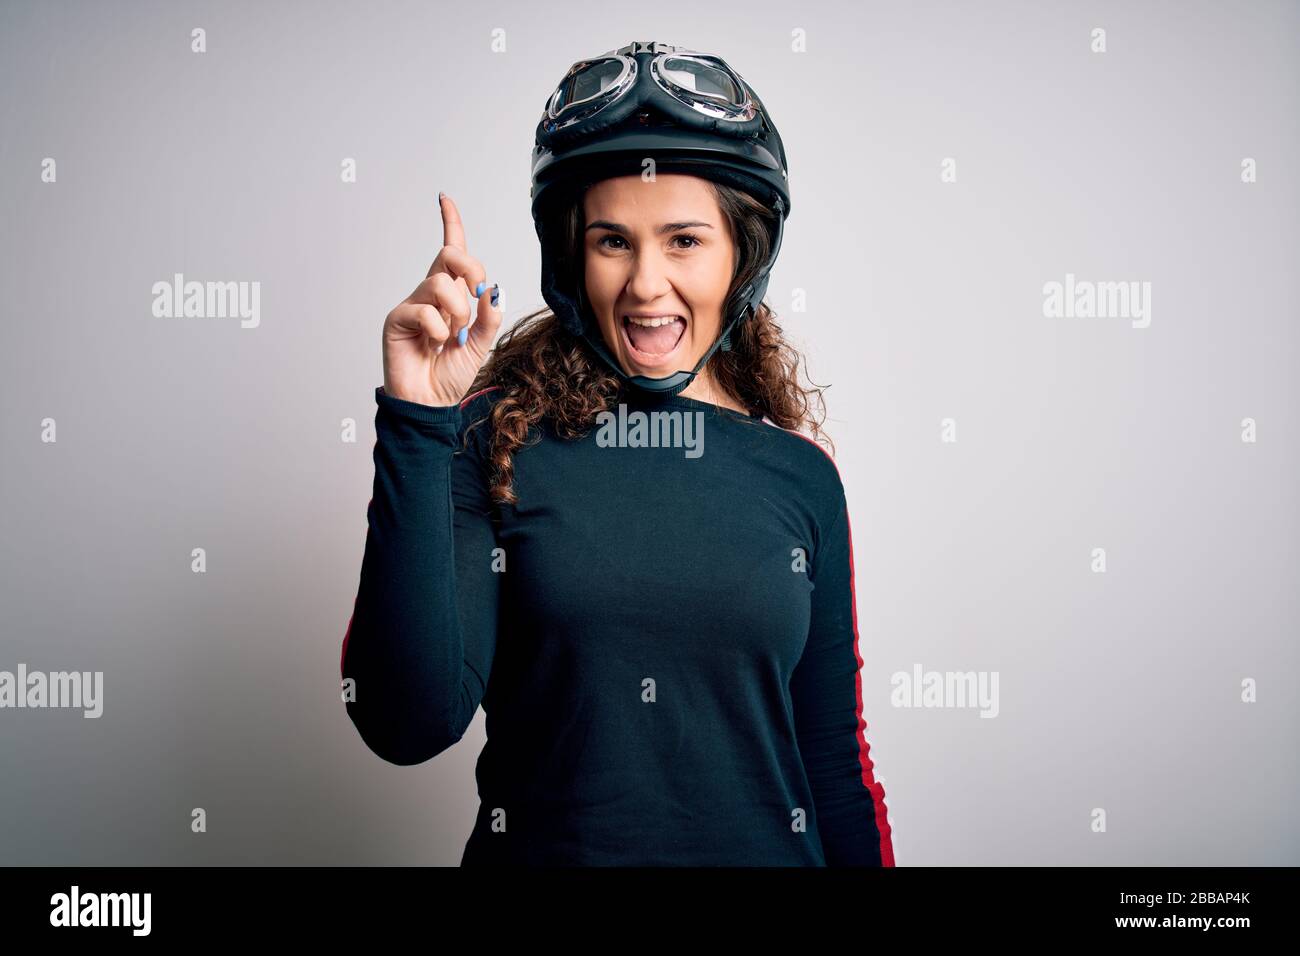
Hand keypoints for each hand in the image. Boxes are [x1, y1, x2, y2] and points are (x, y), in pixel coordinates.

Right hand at [381, 193, 502, 406]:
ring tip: (453, 336)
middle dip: (470, 269)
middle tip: (477, 297)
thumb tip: (492, 289)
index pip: (451, 252)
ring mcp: (413, 305)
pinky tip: (434, 346)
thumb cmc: (450, 374)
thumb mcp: (481, 344)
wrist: (430, 403)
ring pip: (440, 284)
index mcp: (451, 295)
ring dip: (457, 311)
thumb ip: (489, 317)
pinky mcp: (397, 319)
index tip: (445, 199)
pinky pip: (424, 311)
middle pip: (449, 256)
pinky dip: (438, 330)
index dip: (450, 224)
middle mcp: (430, 294)